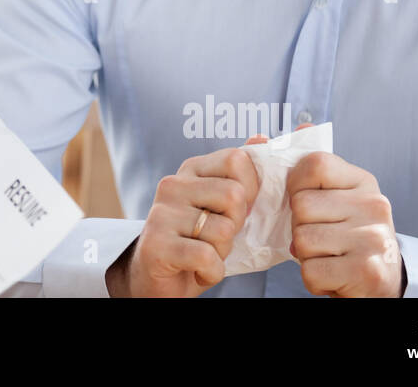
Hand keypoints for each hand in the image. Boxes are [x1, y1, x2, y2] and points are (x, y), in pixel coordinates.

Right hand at [106, 144, 259, 296]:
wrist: (156, 279)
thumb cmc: (196, 240)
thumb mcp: (220, 205)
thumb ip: (239, 174)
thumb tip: (261, 137)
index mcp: (191, 170)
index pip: (237, 160)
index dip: (250, 190)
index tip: (235, 211)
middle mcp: (172, 185)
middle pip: (234, 196)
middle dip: (236, 226)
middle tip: (216, 237)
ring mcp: (161, 214)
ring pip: (223, 230)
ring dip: (222, 253)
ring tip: (203, 253)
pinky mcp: (156, 244)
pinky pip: (206, 257)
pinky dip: (211, 272)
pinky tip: (197, 270)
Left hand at [285, 151, 401, 296]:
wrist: (383, 285)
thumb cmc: (348, 238)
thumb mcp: (336, 197)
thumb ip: (313, 166)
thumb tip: (302, 126)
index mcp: (363, 182)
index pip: (312, 164)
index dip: (296, 185)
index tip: (307, 201)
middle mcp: (374, 205)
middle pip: (301, 206)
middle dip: (299, 226)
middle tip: (322, 237)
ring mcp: (373, 238)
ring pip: (302, 239)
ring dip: (306, 255)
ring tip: (329, 255)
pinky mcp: (368, 272)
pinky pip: (311, 271)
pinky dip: (314, 278)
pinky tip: (334, 274)